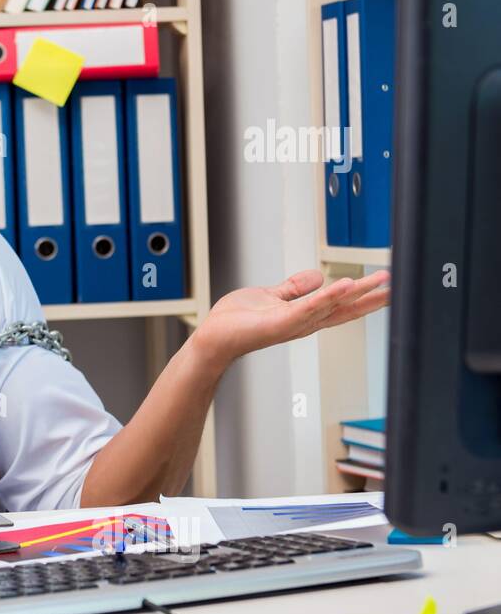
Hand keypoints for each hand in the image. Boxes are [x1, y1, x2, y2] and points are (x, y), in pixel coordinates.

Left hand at [192, 268, 389, 369]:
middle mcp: (303, 322)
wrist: (214, 337)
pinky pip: (309, 307)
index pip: (340, 304)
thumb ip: (294, 288)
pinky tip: (346, 286)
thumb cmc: (236, 321)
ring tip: (381, 281)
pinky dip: (328, 297)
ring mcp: (294, 324)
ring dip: (358, 294)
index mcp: (303, 315)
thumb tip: (318, 276)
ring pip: (333, 306)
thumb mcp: (272, 296)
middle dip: (373, 297)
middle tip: (399, 285)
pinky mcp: (281, 322)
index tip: (386, 283)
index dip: (364, 294)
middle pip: (345, 308)